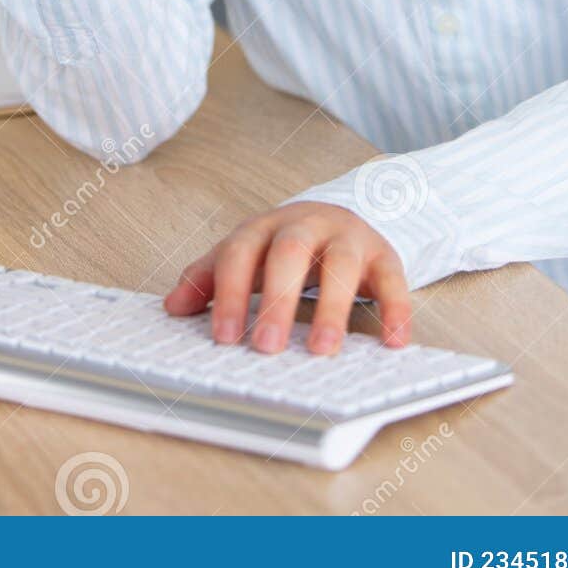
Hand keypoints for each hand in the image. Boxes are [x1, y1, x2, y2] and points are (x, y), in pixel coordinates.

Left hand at [163, 202, 411, 355]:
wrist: (339, 216)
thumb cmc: (282, 247)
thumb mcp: (245, 255)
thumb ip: (209, 278)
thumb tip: (171, 307)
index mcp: (265, 227)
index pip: (241, 253)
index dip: (231, 293)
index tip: (225, 337)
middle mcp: (306, 225)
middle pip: (289, 252)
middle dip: (277, 300)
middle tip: (266, 347)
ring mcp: (347, 237)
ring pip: (340, 264)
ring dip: (331, 308)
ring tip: (322, 351)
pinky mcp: (383, 254)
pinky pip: (393, 279)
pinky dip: (395, 309)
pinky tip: (394, 341)